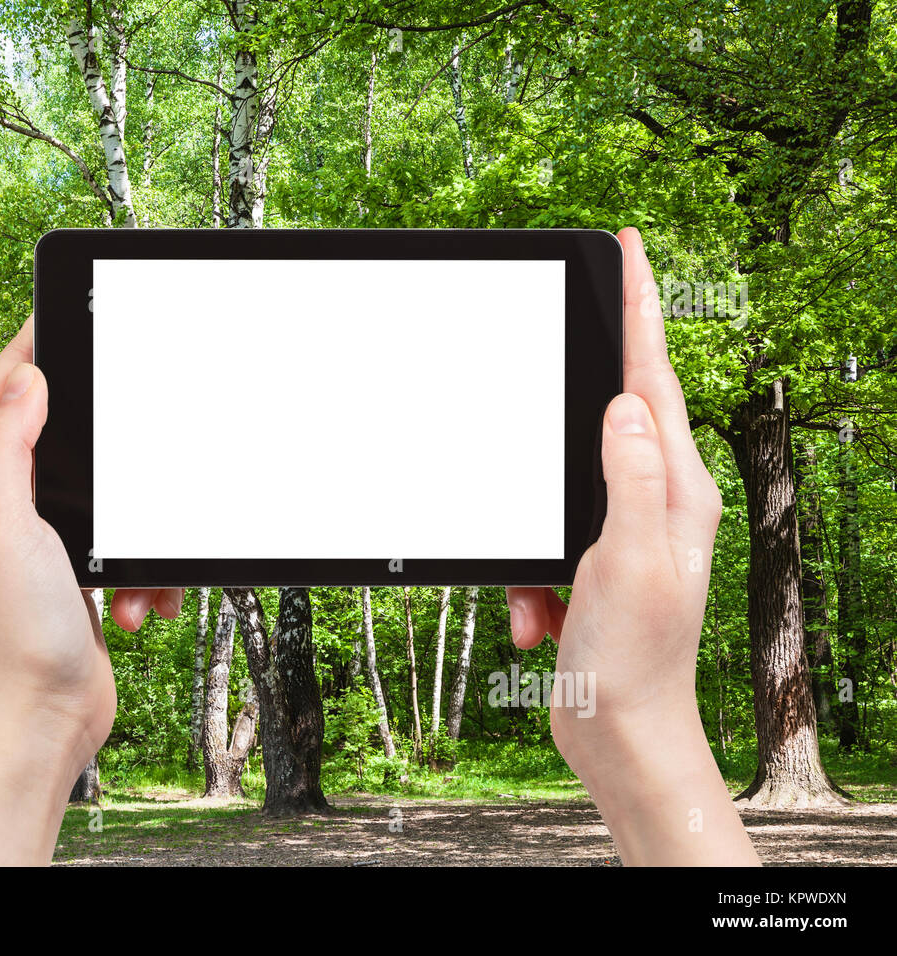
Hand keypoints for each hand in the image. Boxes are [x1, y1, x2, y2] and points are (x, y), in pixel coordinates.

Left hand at [0, 316, 181, 864]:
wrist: (45, 715)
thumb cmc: (15, 632)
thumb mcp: (6, 525)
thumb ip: (7, 446)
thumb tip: (27, 377)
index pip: (3, 383)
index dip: (38, 341)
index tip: (74, 308)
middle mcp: (0, 498)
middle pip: (61, 427)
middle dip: (109, 441)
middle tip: (137, 432)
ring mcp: (39, 532)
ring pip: (106, 484)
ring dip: (135, 525)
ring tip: (130, 574)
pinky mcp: (75, 565)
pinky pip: (125, 537)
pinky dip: (141, 568)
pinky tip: (134, 603)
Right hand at [505, 228, 758, 865]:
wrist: (620, 734)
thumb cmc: (634, 660)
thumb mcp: (628, 561)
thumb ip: (628, 478)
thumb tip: (625, 404)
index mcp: (676, 490)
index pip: (654, 379)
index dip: (642, 309)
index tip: (630, 248)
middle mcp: (656, 501)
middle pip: (608, 417)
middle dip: (569, 404)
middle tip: (559, 349)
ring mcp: (623, 531)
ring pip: (558, 485)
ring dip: (533, 541)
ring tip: (541, 603)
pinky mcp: (590, 561)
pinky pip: (541, 540)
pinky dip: (526, 579)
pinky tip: (536, 621)